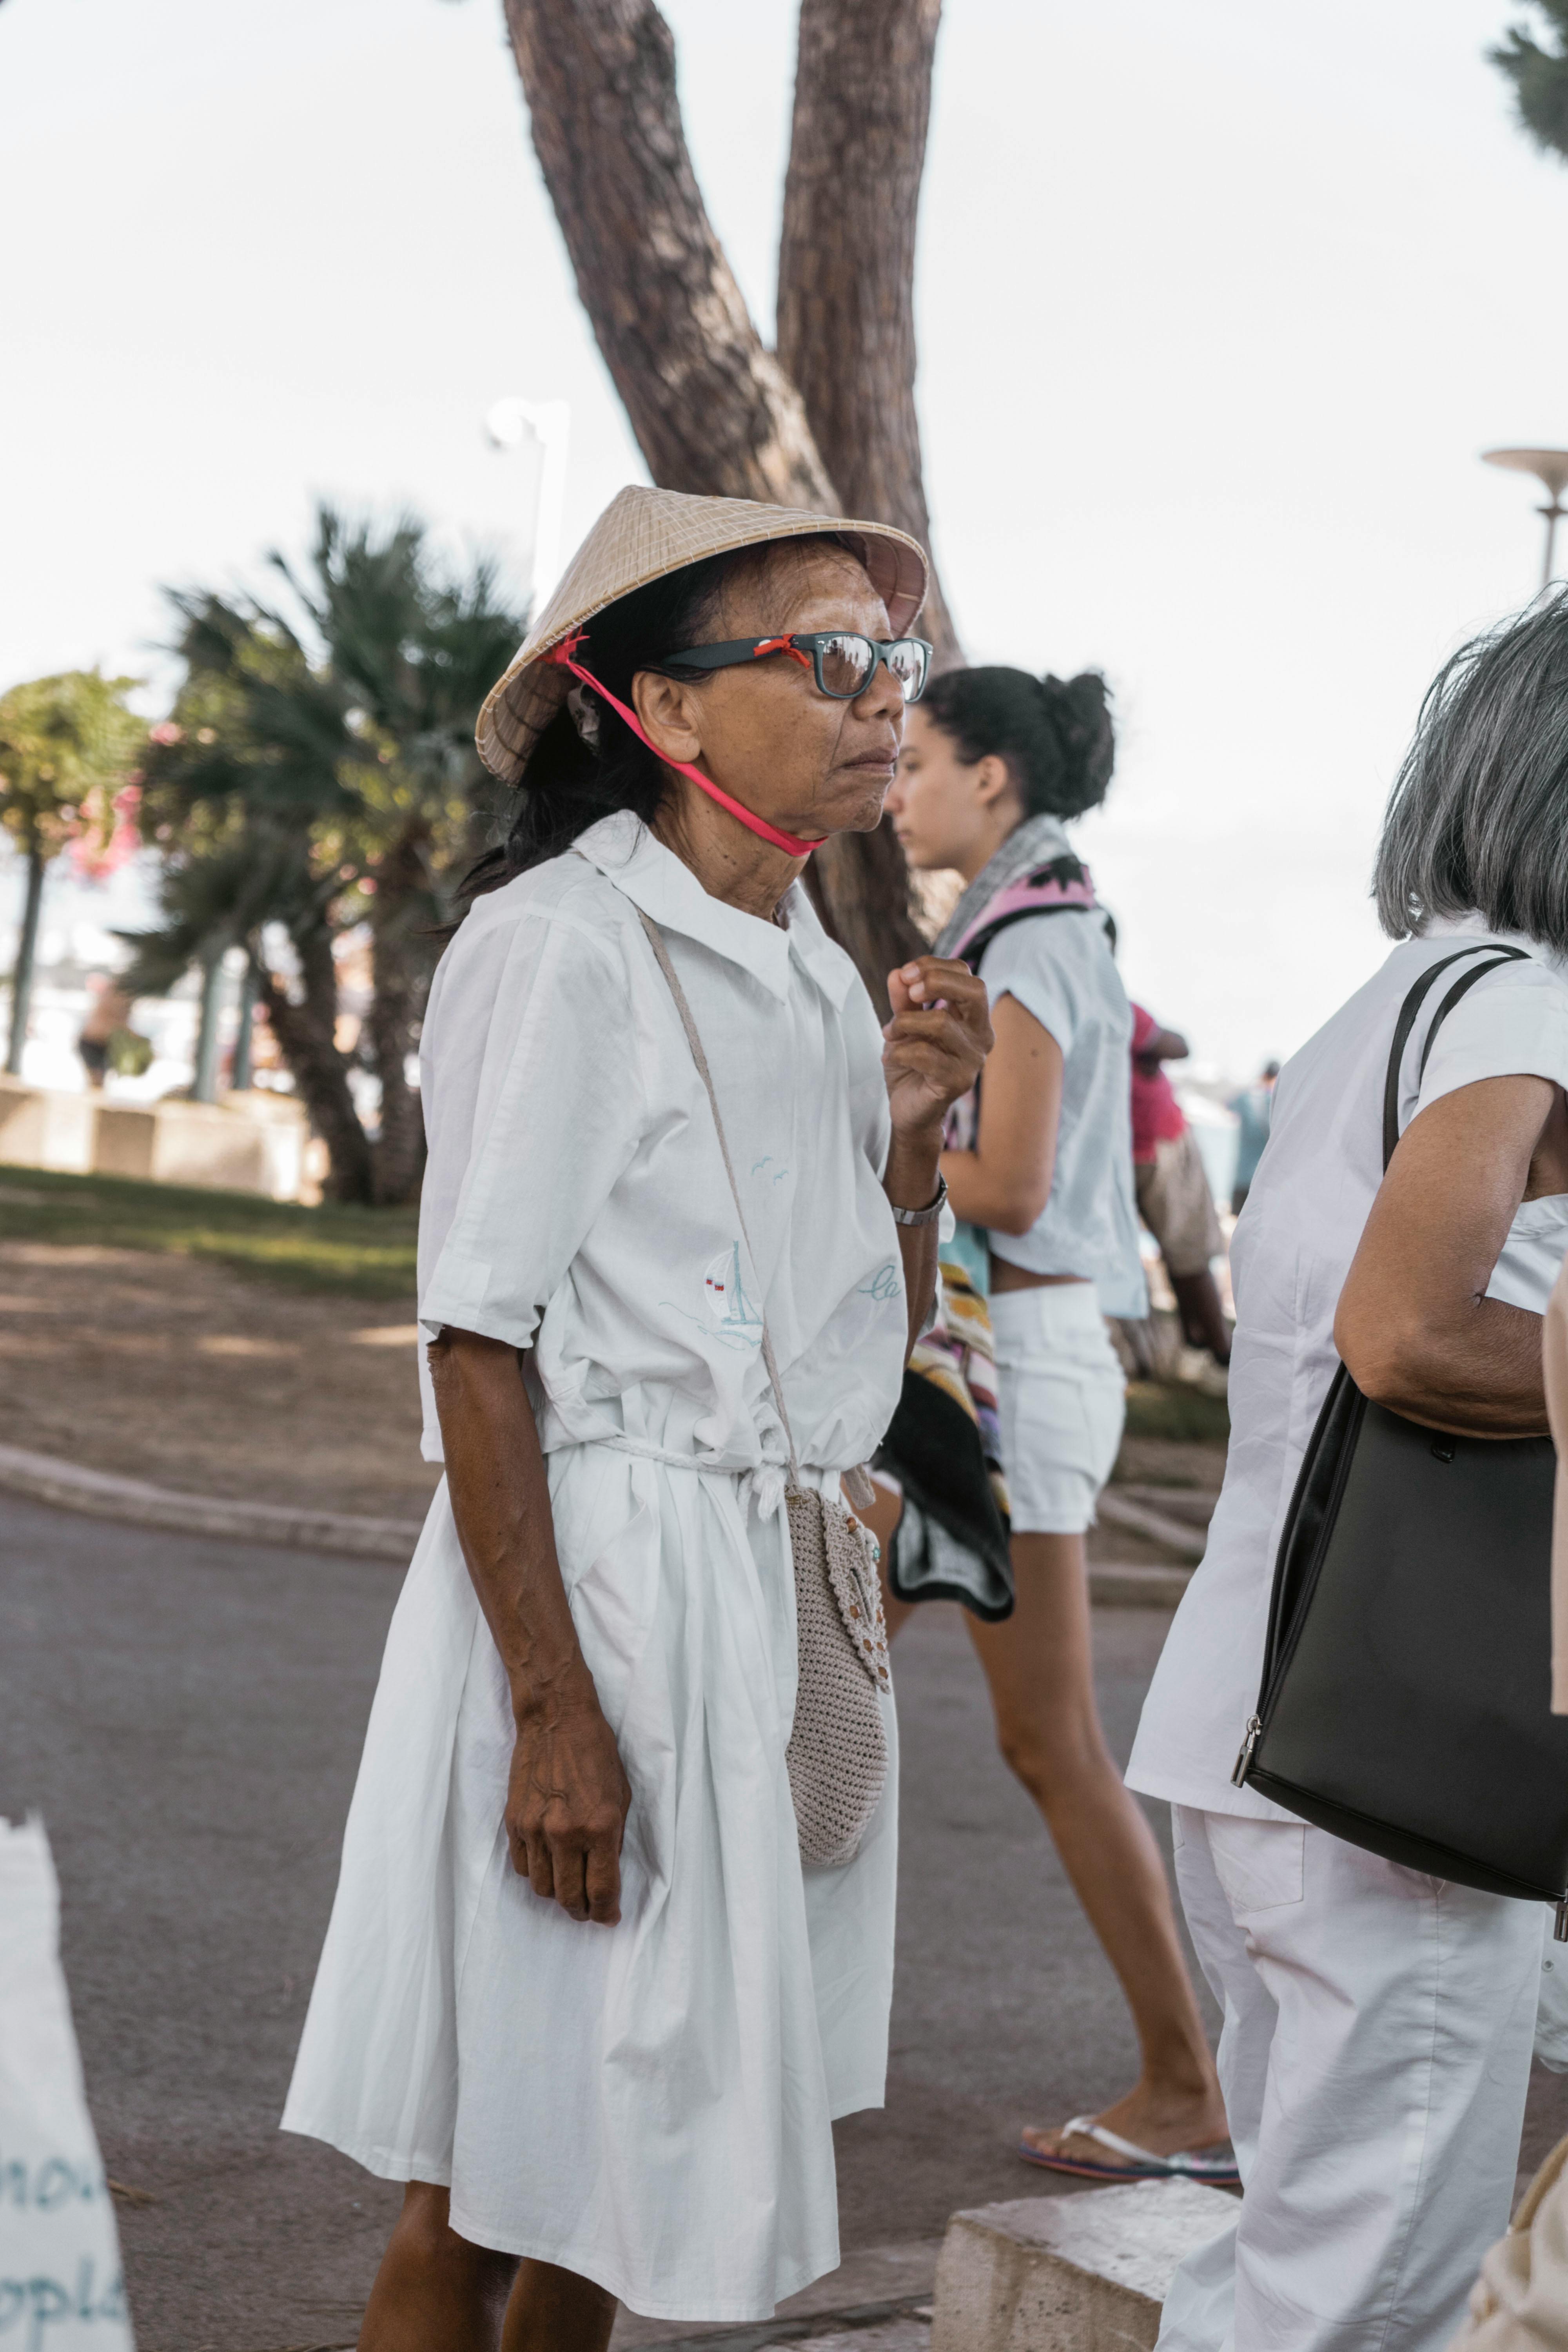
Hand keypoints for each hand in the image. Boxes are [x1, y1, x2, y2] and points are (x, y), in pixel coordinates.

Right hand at [506, 1687, 631, 1924]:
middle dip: (582, 1911)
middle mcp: (566, 1832)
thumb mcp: (621, 1795)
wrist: (556, 1719)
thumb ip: (614, 1839)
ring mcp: (536, 1828)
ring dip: (557, 1895)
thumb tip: (606, 1876)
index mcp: (600, 1826)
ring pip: (542, 1888)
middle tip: (589, 1909)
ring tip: (568, 1886)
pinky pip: (522, 1867)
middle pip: (569, 1897)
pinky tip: (548, 1863)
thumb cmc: (596, 1753)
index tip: (609, 1917)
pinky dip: (535, 1873)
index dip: (606, 1912)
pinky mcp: (514, 1821)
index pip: (602, 1889)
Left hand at [882, 956, 992, 1146]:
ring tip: (889, 1034)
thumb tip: (897, 974)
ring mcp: (973, 1060)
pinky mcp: (957, 1082)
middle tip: (909, 992)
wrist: (908, 1110)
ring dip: (905, 1022)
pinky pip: (925, 1055)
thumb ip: (904, 1000)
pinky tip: (891, 1058)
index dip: (934, 966)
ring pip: (941, 1022)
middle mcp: (981, 1035)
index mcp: (972, 1016)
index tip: (905, 973)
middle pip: (974, 991)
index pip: (966, 975)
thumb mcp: (905, 1025)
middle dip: (936, 981)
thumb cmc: (912, 1064)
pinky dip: (901, 1051)